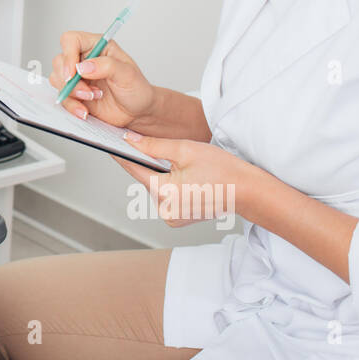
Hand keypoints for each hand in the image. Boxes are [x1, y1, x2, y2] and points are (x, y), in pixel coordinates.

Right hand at [50, 30, 158, 126]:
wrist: (138, 112)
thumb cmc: (136, 89)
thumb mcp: (127, 74)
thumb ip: (106, 66)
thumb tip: (83, 66)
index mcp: (97, 46)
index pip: (71, 40)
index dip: (68, 54)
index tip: (73, 72)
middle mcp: (84, 59)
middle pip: (59, 61)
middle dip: (71, 80)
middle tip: (87, 91)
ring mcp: (78, 77)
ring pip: (57, 79)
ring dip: (72, 92)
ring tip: (93, 97)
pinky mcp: (75, 94)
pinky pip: (63, 98)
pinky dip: (72, 106)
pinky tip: (85, 110)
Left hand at [113, 130, 256, 227]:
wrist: (248, 191)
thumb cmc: (223, 170)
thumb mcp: (185, 149)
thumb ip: (153, 145)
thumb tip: (129, 140)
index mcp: (163, 192)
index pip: (133, 168)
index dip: (122, 152)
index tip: (109, 141)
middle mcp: (164, 209)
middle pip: (145, 178)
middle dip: (150, 163)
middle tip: (163, 151)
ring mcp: (171, 217)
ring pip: (156, 187)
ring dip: (162, 175)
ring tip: (183, 167)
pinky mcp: (178, 219)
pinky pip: (166, 196)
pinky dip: (170, 185)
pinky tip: (186, 179)